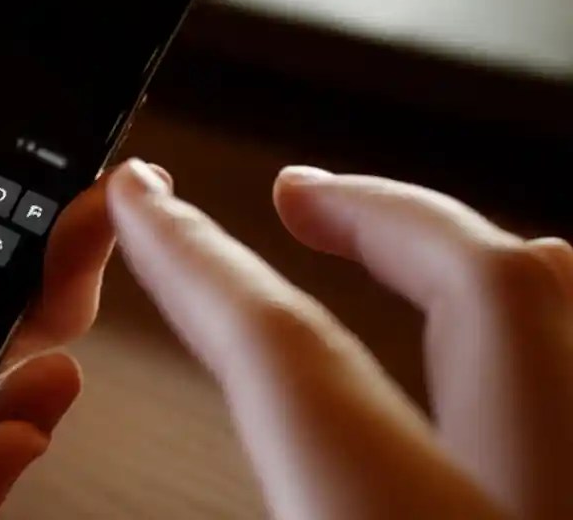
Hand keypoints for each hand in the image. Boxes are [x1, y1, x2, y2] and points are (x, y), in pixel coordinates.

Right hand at [106, 160, 572, 519]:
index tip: (146, 206)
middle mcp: (537, 515)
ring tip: (418, 239)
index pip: (283, 353)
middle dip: (382, 212)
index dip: (195, 258)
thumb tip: (158, 449)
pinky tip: (517, 365)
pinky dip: (552, 342)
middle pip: (487, 291)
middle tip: (302, 191)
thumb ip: (231, 498)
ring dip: (496, 261)